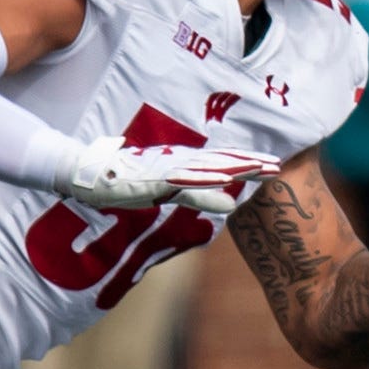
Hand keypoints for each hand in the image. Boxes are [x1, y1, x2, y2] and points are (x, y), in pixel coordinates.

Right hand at [56, 139, 282, 211]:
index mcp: (186, 164)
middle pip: (222, 162)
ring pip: (208, 167)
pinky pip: (183, 178)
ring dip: (233, 167)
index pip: (224, 163)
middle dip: (250, 163)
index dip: (250, 163)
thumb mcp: (172, 193)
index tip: (275, 166)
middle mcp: (181, 162)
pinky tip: (221, 179)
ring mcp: (168, 168)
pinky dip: (203, 178)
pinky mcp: (154, 178)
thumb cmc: (130, 182)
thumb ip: (201, 198)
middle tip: (278, 165)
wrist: (91, 174)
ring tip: (257, 168)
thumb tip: (233, 206)